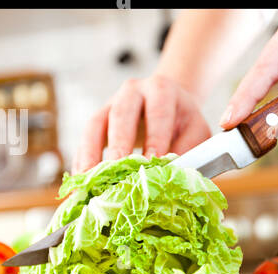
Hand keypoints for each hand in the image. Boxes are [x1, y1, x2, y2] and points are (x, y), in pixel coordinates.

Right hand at [76, 75, 211, 169]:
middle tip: (116, 169)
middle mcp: (133, 92)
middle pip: (121, 115)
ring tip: (89, 178)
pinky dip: (82, 157)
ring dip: (91, 152)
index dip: (155, 138)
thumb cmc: (184, 123)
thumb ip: (191, 150)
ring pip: (96, 124)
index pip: (158, 114)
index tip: (151, 162)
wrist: (169, 102)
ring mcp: (111, 103)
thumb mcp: (197, 132)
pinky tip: (81, 178)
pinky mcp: (99, 119)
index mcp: (161, 91)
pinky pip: (87, 137)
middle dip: (118, 143)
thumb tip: (177, 176)